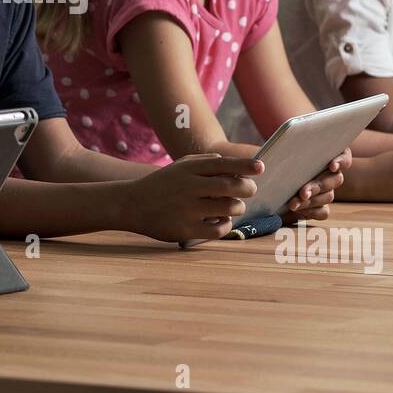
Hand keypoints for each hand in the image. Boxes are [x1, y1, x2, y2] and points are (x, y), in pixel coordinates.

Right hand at [129, 153, 262, 242]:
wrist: (131, 204)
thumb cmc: (162, 184)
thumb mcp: (180, 166)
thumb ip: (206, 162)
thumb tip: (236, 166)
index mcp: (189, 169)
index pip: (224, 165)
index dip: (246, 166)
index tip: (261, 167)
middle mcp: (189, 187)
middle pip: (232, 187)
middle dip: (247, 189)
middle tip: (250, 191)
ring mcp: (187, 209)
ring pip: (229, 208)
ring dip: (237, 207)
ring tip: (234, 206)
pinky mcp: (185, 230)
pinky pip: (219, 229)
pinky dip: (226, 225)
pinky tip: (221, 221)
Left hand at [282, 148, 350, 222]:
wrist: (274, 171)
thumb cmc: (281, 152)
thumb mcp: (283, 144)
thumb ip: (285, 143)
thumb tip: (275, 150)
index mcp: (330, 153)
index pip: (344, 157)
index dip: (340, 161)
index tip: (331, 165)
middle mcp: (332, 172)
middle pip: (335, 180)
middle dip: (318, 186)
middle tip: (302, 192)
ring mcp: (328, 189)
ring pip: (328, 197)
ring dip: (311, 201)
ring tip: (293, 203)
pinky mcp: (320, 205)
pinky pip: (323, 212)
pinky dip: (311, 212)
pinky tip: (298, 211)